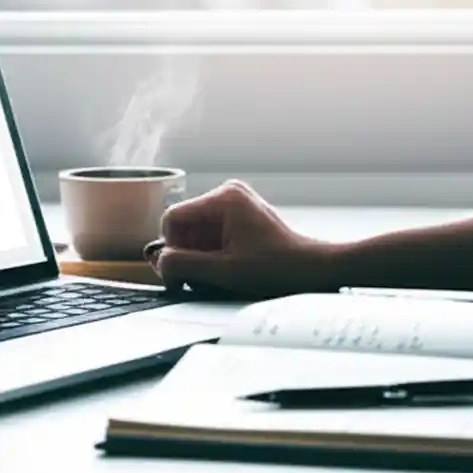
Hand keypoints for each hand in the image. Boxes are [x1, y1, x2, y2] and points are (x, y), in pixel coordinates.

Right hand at [149, 180, 337, 297]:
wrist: (313, 270)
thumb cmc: (277, 270)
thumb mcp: (224, 272)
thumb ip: (184, 265)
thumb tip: (158, 261)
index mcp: (223, 199)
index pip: (172, 219)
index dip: (171, 250)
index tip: (181, 275)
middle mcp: (227, 193)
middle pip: (184, 225)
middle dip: (187, 253)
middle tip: (201, 280)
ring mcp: (235, 202)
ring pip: (195, 231)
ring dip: (199, 256)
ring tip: (217, 276)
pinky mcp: (241, 214)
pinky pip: (211, 233)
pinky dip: (211, 253)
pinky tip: (225, 269)